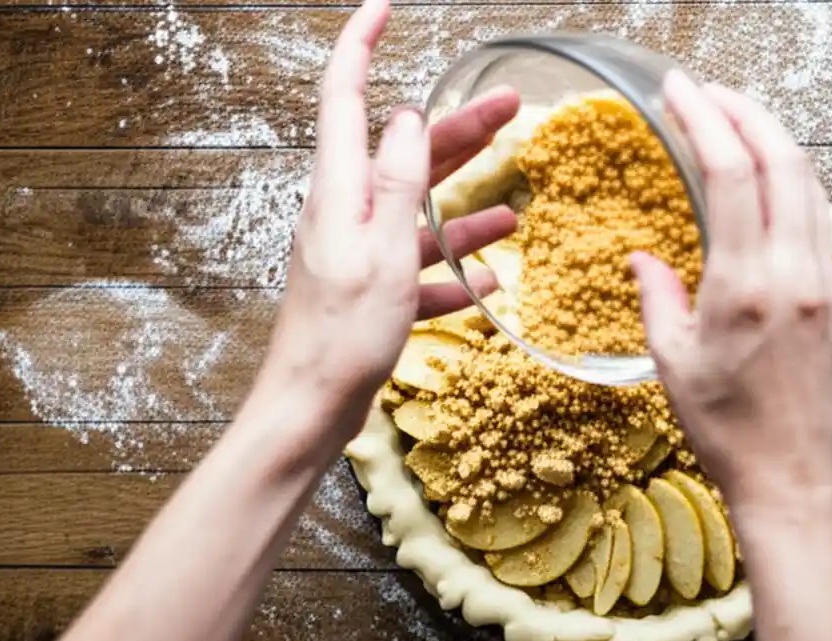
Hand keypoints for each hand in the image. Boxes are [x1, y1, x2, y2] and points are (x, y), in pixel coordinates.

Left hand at [252, 0, 518, 443]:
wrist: (312, 409)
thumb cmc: (343, 332)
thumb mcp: (382, 248)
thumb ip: (398, 181)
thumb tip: (408, 117)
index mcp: (341, 189)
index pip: (344, 95)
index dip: (361, 44)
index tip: (383, 6)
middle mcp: (347, 213)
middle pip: (404, 154)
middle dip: (457, 129)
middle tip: (511, 107)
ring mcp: (360, 256)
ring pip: (420, 215)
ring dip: (468, 209)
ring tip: (519, 206)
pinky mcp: (372, 296)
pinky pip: (419, 274)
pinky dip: (453, 274)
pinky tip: (489, 279)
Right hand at [631, 74, 831, 513]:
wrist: (795, 482)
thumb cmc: (727, 432)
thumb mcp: (674, 364)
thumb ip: (659, 298)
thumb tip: (644, 260)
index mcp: (746, 284)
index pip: (729, 172)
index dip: (704, 117)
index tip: (678, 89)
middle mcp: (795, 273)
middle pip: (781, 160)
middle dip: (746, 111)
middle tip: (710, 92)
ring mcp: (826, 284)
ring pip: (809, 186)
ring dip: (775, 142)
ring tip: (739, 123)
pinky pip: (819, 221)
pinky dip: (793, 185)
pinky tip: (769, 186)